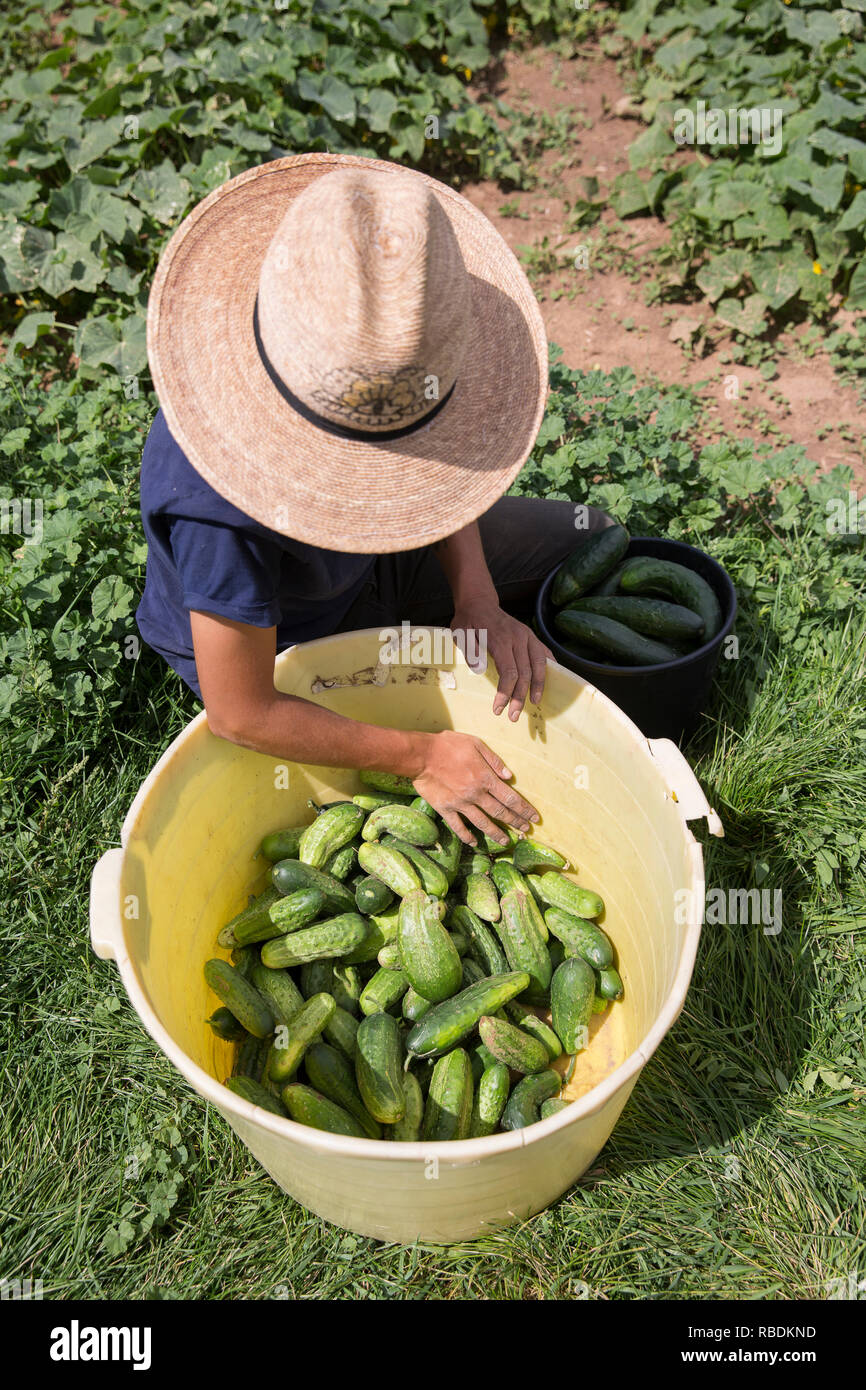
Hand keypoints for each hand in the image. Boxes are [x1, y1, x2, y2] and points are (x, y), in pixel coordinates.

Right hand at [412, 730, 538, 846]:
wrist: (422, 755)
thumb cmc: (449, 745)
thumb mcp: (476, 744)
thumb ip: (494, 761)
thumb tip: (509, 776)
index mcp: (486, 778)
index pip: (511, 798)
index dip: (525, 809)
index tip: (534, 818)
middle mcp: (476, 794)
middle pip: (500, 812)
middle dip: (516, 822)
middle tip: (525, 830)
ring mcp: (461, 804)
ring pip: (483, 823)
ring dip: (496, 834)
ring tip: (506, 841)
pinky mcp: (446, 809)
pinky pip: (458, 826)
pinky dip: (467, 836)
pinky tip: (474, 843)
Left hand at [451, 596, 552, 719]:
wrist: (479, 601)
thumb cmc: (468, 621)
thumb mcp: (460, 633)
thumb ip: (470, 650)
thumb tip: (478, 669)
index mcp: (501, 639)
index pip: (509, 672)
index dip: (505, 693)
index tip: (498, 709)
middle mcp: (518, 638)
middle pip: (525, 672)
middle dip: (520, 696)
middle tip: (513, 716)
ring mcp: (527, 636)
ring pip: (539, 664)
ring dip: (539, 685)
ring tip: (535, 703)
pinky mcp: (530, 636)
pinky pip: (544, 653)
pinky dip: (549, 667)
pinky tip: (550, 681)